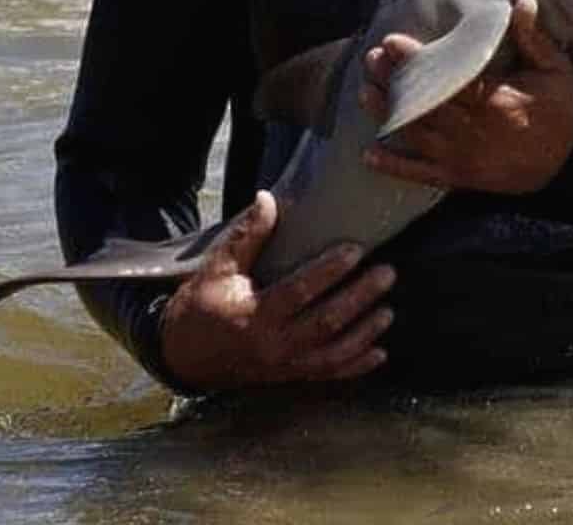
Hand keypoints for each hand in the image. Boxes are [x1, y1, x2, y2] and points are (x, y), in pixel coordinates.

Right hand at [159, 190, 395, 391]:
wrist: (184, 354)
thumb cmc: (202, 304)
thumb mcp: (218, 267)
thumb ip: (247, 236)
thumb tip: (267, 198)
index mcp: (254, 314)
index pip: (299, 292)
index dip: (329, 272)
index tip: (356, 250)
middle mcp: (273, 344)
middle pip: (325, 323)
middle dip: (359, 299)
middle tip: (387, 274)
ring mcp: (283, 365)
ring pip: (332, 354)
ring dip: (363, 334)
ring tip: (388, 311)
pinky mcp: (288, 376)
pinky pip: (326, 375)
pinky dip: (354, 367)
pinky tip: (379, 354)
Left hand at [360, 0, 572, 194]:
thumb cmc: (565, 110)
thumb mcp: (557, 69)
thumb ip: (534, 38)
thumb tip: (522, 2)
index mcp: (495, 101)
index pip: (447, 78)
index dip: (416, 60)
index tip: (391, 42)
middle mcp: (474, 131)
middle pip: (424, 105)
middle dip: (394, 82)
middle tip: (371, 60)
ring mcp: (464, 158)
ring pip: (416, 136)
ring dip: (388, 115)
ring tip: (366, 92)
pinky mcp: (462, 178)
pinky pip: (422, 175)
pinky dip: (395, 167)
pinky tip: (370, 155)